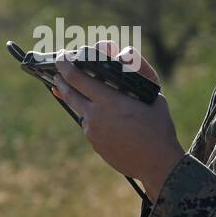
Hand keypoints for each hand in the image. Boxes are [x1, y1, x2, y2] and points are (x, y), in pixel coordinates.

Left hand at [54, 41, 183, 197]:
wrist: (157, 164)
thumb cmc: (158, 126)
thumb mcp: (153, 94)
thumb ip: (139, 69)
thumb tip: (124, 52)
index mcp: (108, 101)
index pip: (77, 78)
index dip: (65, 65)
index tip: (61, 57)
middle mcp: (95, 116)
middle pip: (69, 93)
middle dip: (61, 80)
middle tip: (57, 72)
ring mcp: (92, 132)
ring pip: (79, 109)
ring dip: (74, 97)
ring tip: (71, 89)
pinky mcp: (95, 144)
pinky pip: (89, 125)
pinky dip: (91, 117)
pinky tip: (100, 115)